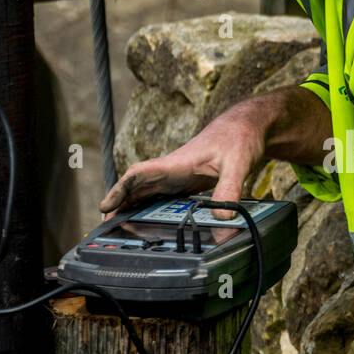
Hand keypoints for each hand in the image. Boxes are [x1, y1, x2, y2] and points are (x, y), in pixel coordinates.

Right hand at [98, 106, 265, 220]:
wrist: (248, 126)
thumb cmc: (239, 138)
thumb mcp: (238, 164)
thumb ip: (229, 189)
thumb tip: (222, 217)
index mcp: (176, 163)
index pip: (139, 174)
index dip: (120, 190)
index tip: (106, 206)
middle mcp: (172, 170)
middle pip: (136, 187)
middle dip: (119, 204)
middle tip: (105, 227)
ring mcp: (178, 176)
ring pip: (147, 192)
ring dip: (131, 207)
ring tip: (118, 228)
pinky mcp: (187, 181)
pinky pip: (162, 196)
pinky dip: (150, 208)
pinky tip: (146, 221)